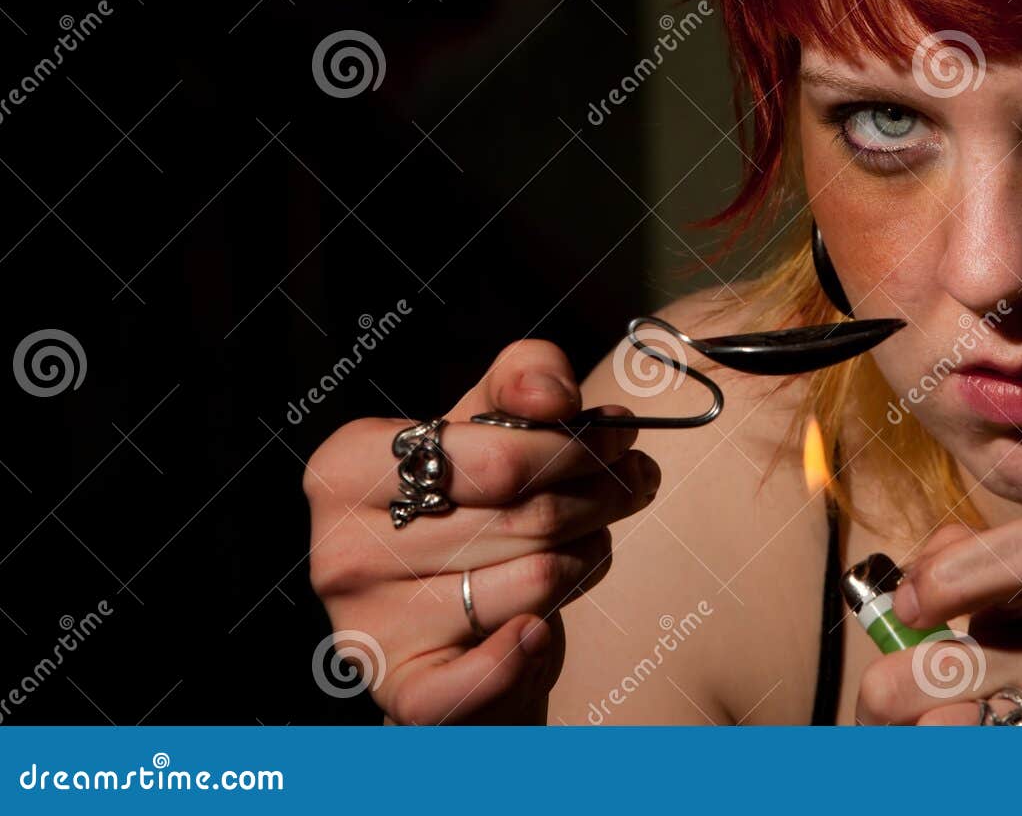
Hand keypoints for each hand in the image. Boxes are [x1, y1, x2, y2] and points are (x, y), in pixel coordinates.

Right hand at [303, 340, 658, 723]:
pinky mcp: (403, 690)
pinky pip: (484, 677)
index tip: (620, 442)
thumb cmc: (470, 510)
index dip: (579, 448)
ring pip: (537, 580)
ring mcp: (369, 624)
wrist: (446, 620)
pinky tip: (537, 633)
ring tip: (584, 544)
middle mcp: (344, 546)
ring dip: (588, 557)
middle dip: (600, 497)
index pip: (502, 455)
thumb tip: (552, 396)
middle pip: (529, 516)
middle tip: (629, 487)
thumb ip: (523, 379)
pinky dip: (524, 657)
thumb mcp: (487, 423)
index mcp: (349, 465)